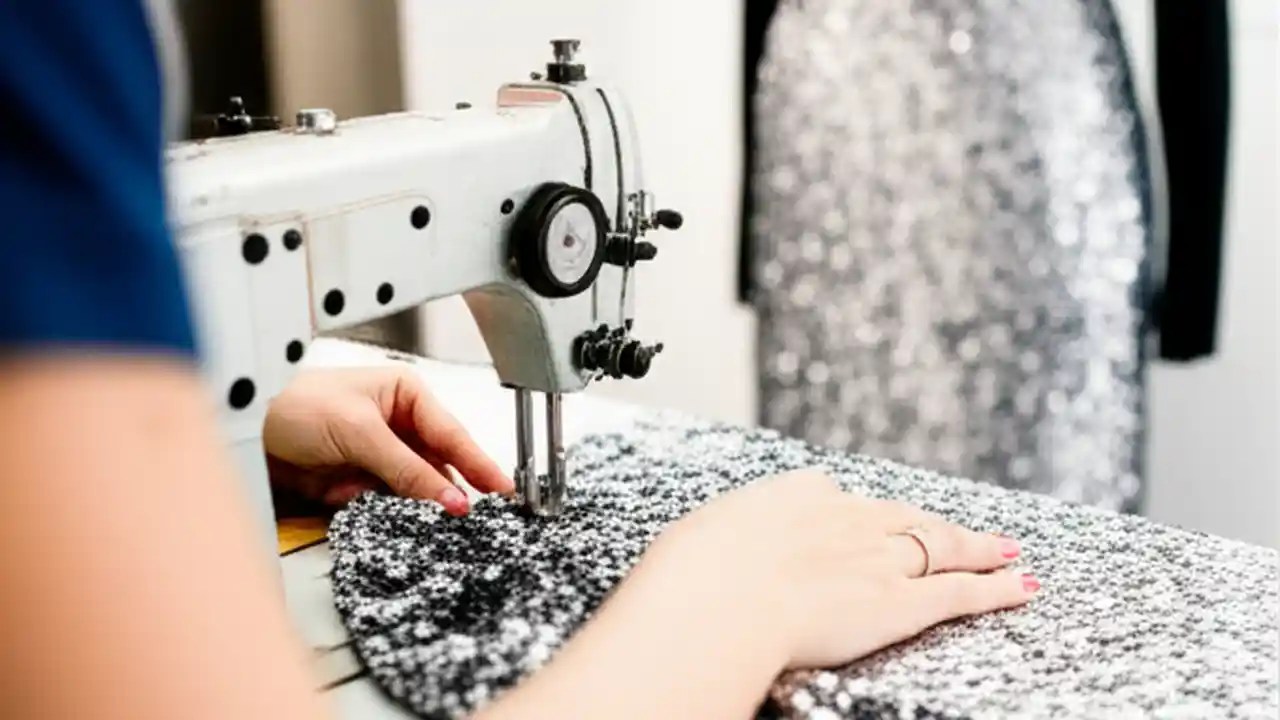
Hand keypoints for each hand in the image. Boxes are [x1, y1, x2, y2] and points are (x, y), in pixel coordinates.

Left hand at [263, 367, 512, 514]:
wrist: (244, 436)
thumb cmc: (294, 408)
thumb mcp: (358, 432)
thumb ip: (406, 468)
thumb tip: (450, 497)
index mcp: (405, 394)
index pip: (451, 432)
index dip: (478, 462)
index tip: (502, 489)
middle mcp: (399, 424)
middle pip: (440, 464)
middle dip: (452, 489)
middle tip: (476, 516)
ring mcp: (382, 456)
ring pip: (418, 488)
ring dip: (422, 505)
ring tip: (438, 523)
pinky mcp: (363, 484)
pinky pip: (392, 503)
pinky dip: (394, 513)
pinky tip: (399, 518)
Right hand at [645, 469, 1036, 669]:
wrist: (718, 599)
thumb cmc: (696, 573)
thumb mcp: (702, 536)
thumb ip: (724, 538)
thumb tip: (713, 549)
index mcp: (795, 497)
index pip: (833, 494)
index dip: (854, 511)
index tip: (861, 517)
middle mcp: (845, 519)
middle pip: (902, 516)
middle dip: (934, 523)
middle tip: (964, 529)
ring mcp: (877, 558)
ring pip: (941, 547)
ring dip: (977, 549)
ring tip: (1004, 551)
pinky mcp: (900, 601)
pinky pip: (960, 592)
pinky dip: (996, 589)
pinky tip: (1021, 585)